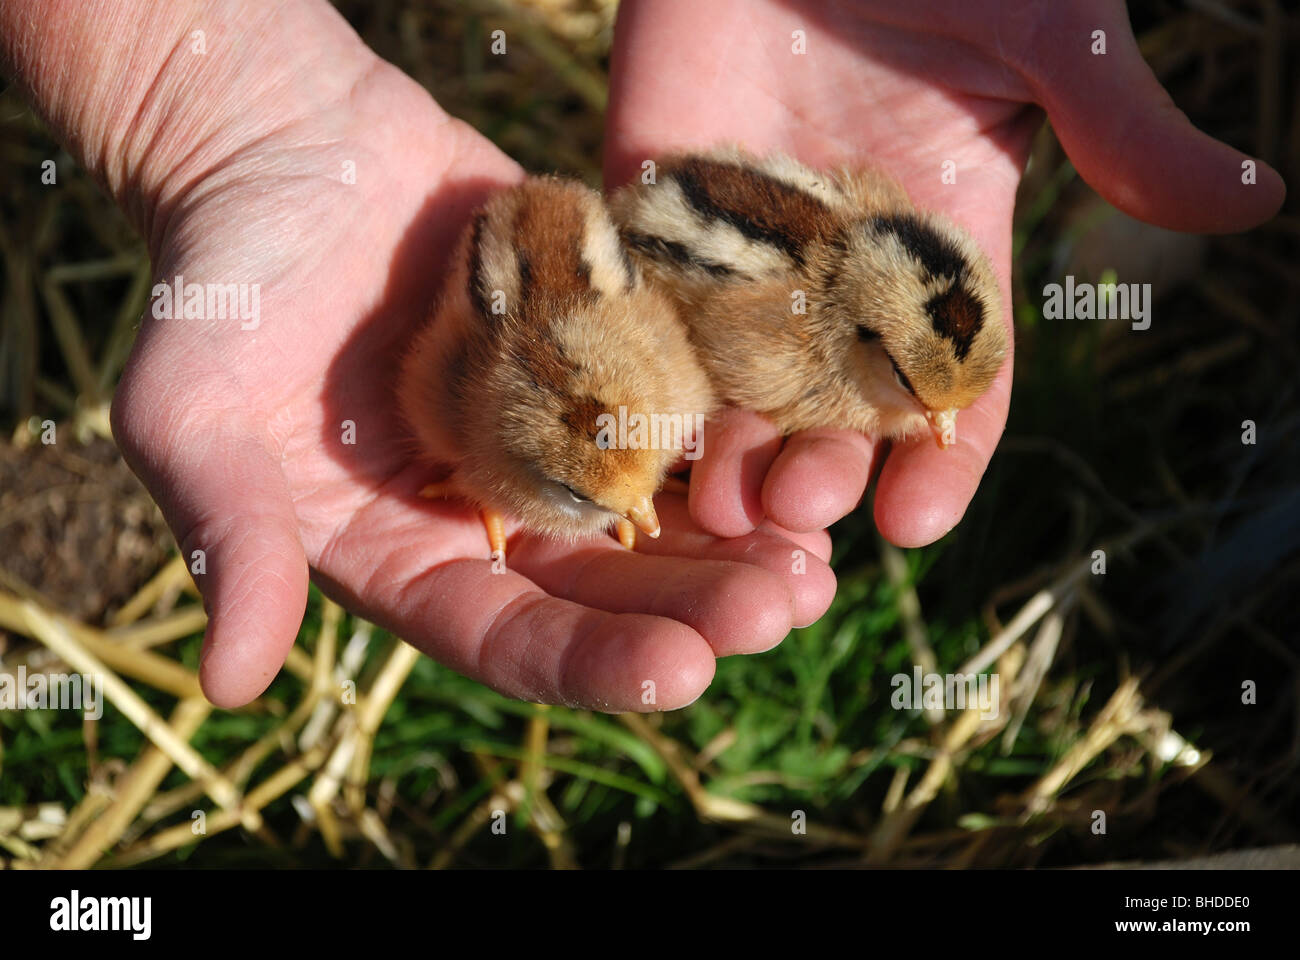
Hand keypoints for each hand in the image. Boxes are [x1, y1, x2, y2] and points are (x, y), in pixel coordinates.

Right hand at [93, 8, 832, 709]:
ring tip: (814, 568)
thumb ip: (232, 538)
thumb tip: (228, 685)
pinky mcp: (601, 357)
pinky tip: (803, 461)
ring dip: (738, 547)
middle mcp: (491, 514)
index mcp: (405, 553)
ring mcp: (554, 437)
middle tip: (780, 611)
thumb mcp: (194, 412)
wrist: (283, 149)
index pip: (505, 635)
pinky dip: (737, 443)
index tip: (680, 672)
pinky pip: (680, 413)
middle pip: (606, 586)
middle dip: (694, 609)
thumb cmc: (219, 281)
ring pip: (661, 516)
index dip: (591, 660)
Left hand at [605, 0, 1284, 546]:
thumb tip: (1255, 196)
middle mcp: (840, 277)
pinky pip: (645, 307)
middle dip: (820, 468)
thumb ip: (1118, 125)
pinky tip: (628, 428)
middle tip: (800, 507)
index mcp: (942, 255)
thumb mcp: (1047, 34)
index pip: (952, 387)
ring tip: (714, 505)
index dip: (942, 458)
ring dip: (724, 451)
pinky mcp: (657, 212)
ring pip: (735, 382)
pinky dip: (638, 370)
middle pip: (832, 409)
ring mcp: (744, 250)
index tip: (918, 519)